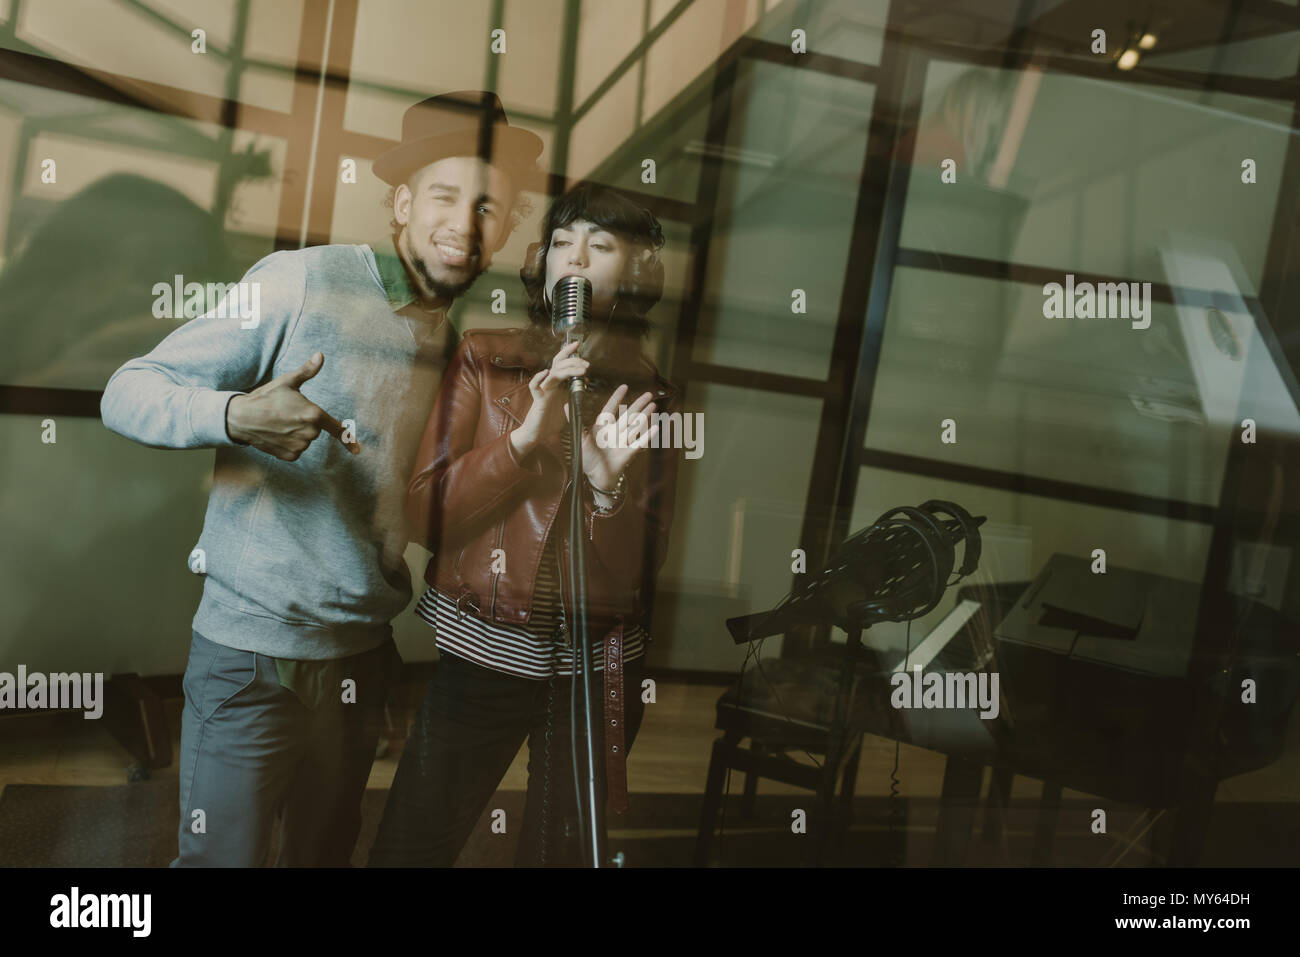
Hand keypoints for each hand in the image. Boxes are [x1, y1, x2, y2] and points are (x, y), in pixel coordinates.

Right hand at [225, 352, 358, 460]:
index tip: (357, 450)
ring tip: (279, 423)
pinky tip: (276, 434)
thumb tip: (320, 355)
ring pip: (305, 440)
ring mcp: (299, 446)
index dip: (347, 438)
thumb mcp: (287, 381)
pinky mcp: (290, 456)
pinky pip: (296, 450)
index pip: (336, 427)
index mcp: (313, 414)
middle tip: (286, 413)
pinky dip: (288, 444)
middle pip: (316, 429)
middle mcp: (309, 433)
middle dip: (305, 422)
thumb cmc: (265, 397)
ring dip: (296, 433)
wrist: (241, 418)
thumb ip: (307, 371)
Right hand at [509, 340, 588, 459]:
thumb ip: (576, 393)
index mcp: (557, 384)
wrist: (537, 434)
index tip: (578, 344)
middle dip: (573, 360)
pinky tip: (546, 373)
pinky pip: (534, 386)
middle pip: (559, 364)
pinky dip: (538, 379)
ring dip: (568, 369)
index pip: (562, 363)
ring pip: (553, 373)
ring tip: (581, 371)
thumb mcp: (568, 404)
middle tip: (586, 364)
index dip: (568, 352)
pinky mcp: (537, 400)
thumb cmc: (550, 420)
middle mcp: (549, 384)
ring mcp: (543, 391)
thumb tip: (587, 384)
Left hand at [581, 385, 658, 491]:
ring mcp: (622, 442)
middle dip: (638, 404)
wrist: (595, 478)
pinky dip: (647, 436)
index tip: (624, 387)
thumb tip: (566, 405)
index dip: (617, 398)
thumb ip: (575, 422)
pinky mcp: (628, 453)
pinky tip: (655, 427)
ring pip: (636, 426)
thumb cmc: (587, 459)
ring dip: (644, 416)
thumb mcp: (579, 439)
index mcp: (602, 428)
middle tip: (648, 394)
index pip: (611, 409)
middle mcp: (614, 432)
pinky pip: (639, 443)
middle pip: (628, 415)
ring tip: (653, 405)